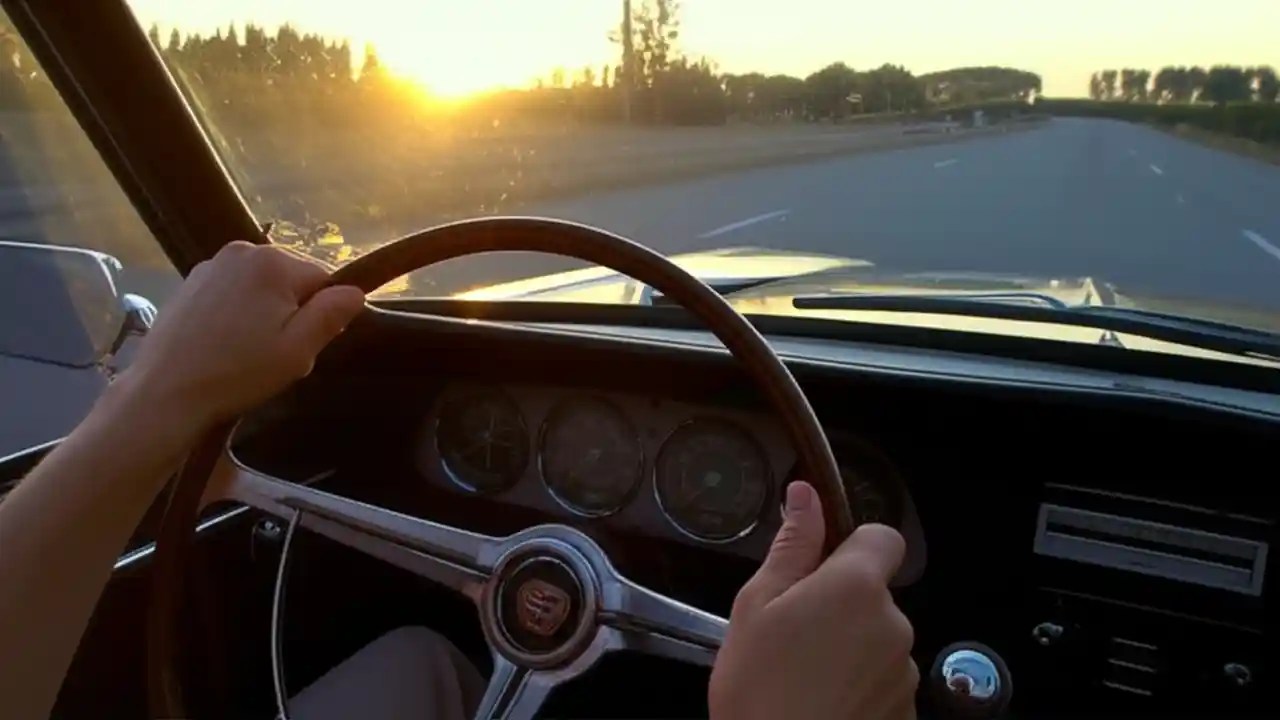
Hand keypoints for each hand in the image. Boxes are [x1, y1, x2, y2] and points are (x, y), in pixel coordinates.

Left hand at [114, 241, 364, 434]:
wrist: (165, 391)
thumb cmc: (238, 372)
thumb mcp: (298, 351)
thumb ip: (332, 315)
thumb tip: (355, 291)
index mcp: (274, 262)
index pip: (324, 281)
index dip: (321, 315)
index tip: (302, 346)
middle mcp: (243, 251)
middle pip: (291, 281)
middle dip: (291, 312)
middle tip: (274, 354)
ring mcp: (212, 264)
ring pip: (261, 287)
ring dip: (264, 313)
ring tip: (246, 352)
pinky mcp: (190, 282)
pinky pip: (233, 292)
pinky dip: (236, 313)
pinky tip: (223, 344)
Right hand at [709, 481, 917, 719]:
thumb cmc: (758, 689)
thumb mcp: (755, 608)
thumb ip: (790, 547)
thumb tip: (805, 496)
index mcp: (856, 587)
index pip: (882, 537)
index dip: (852, 546)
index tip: (819, 569)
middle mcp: (894, 624)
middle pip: (875, 594)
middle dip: (840, 604)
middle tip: (791, 633)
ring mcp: (904, 672)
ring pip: (878, 639)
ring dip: (849, 648)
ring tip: (801, 676)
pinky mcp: (906, 711)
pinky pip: (882, 680)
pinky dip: (858, 686)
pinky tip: (820, 702)